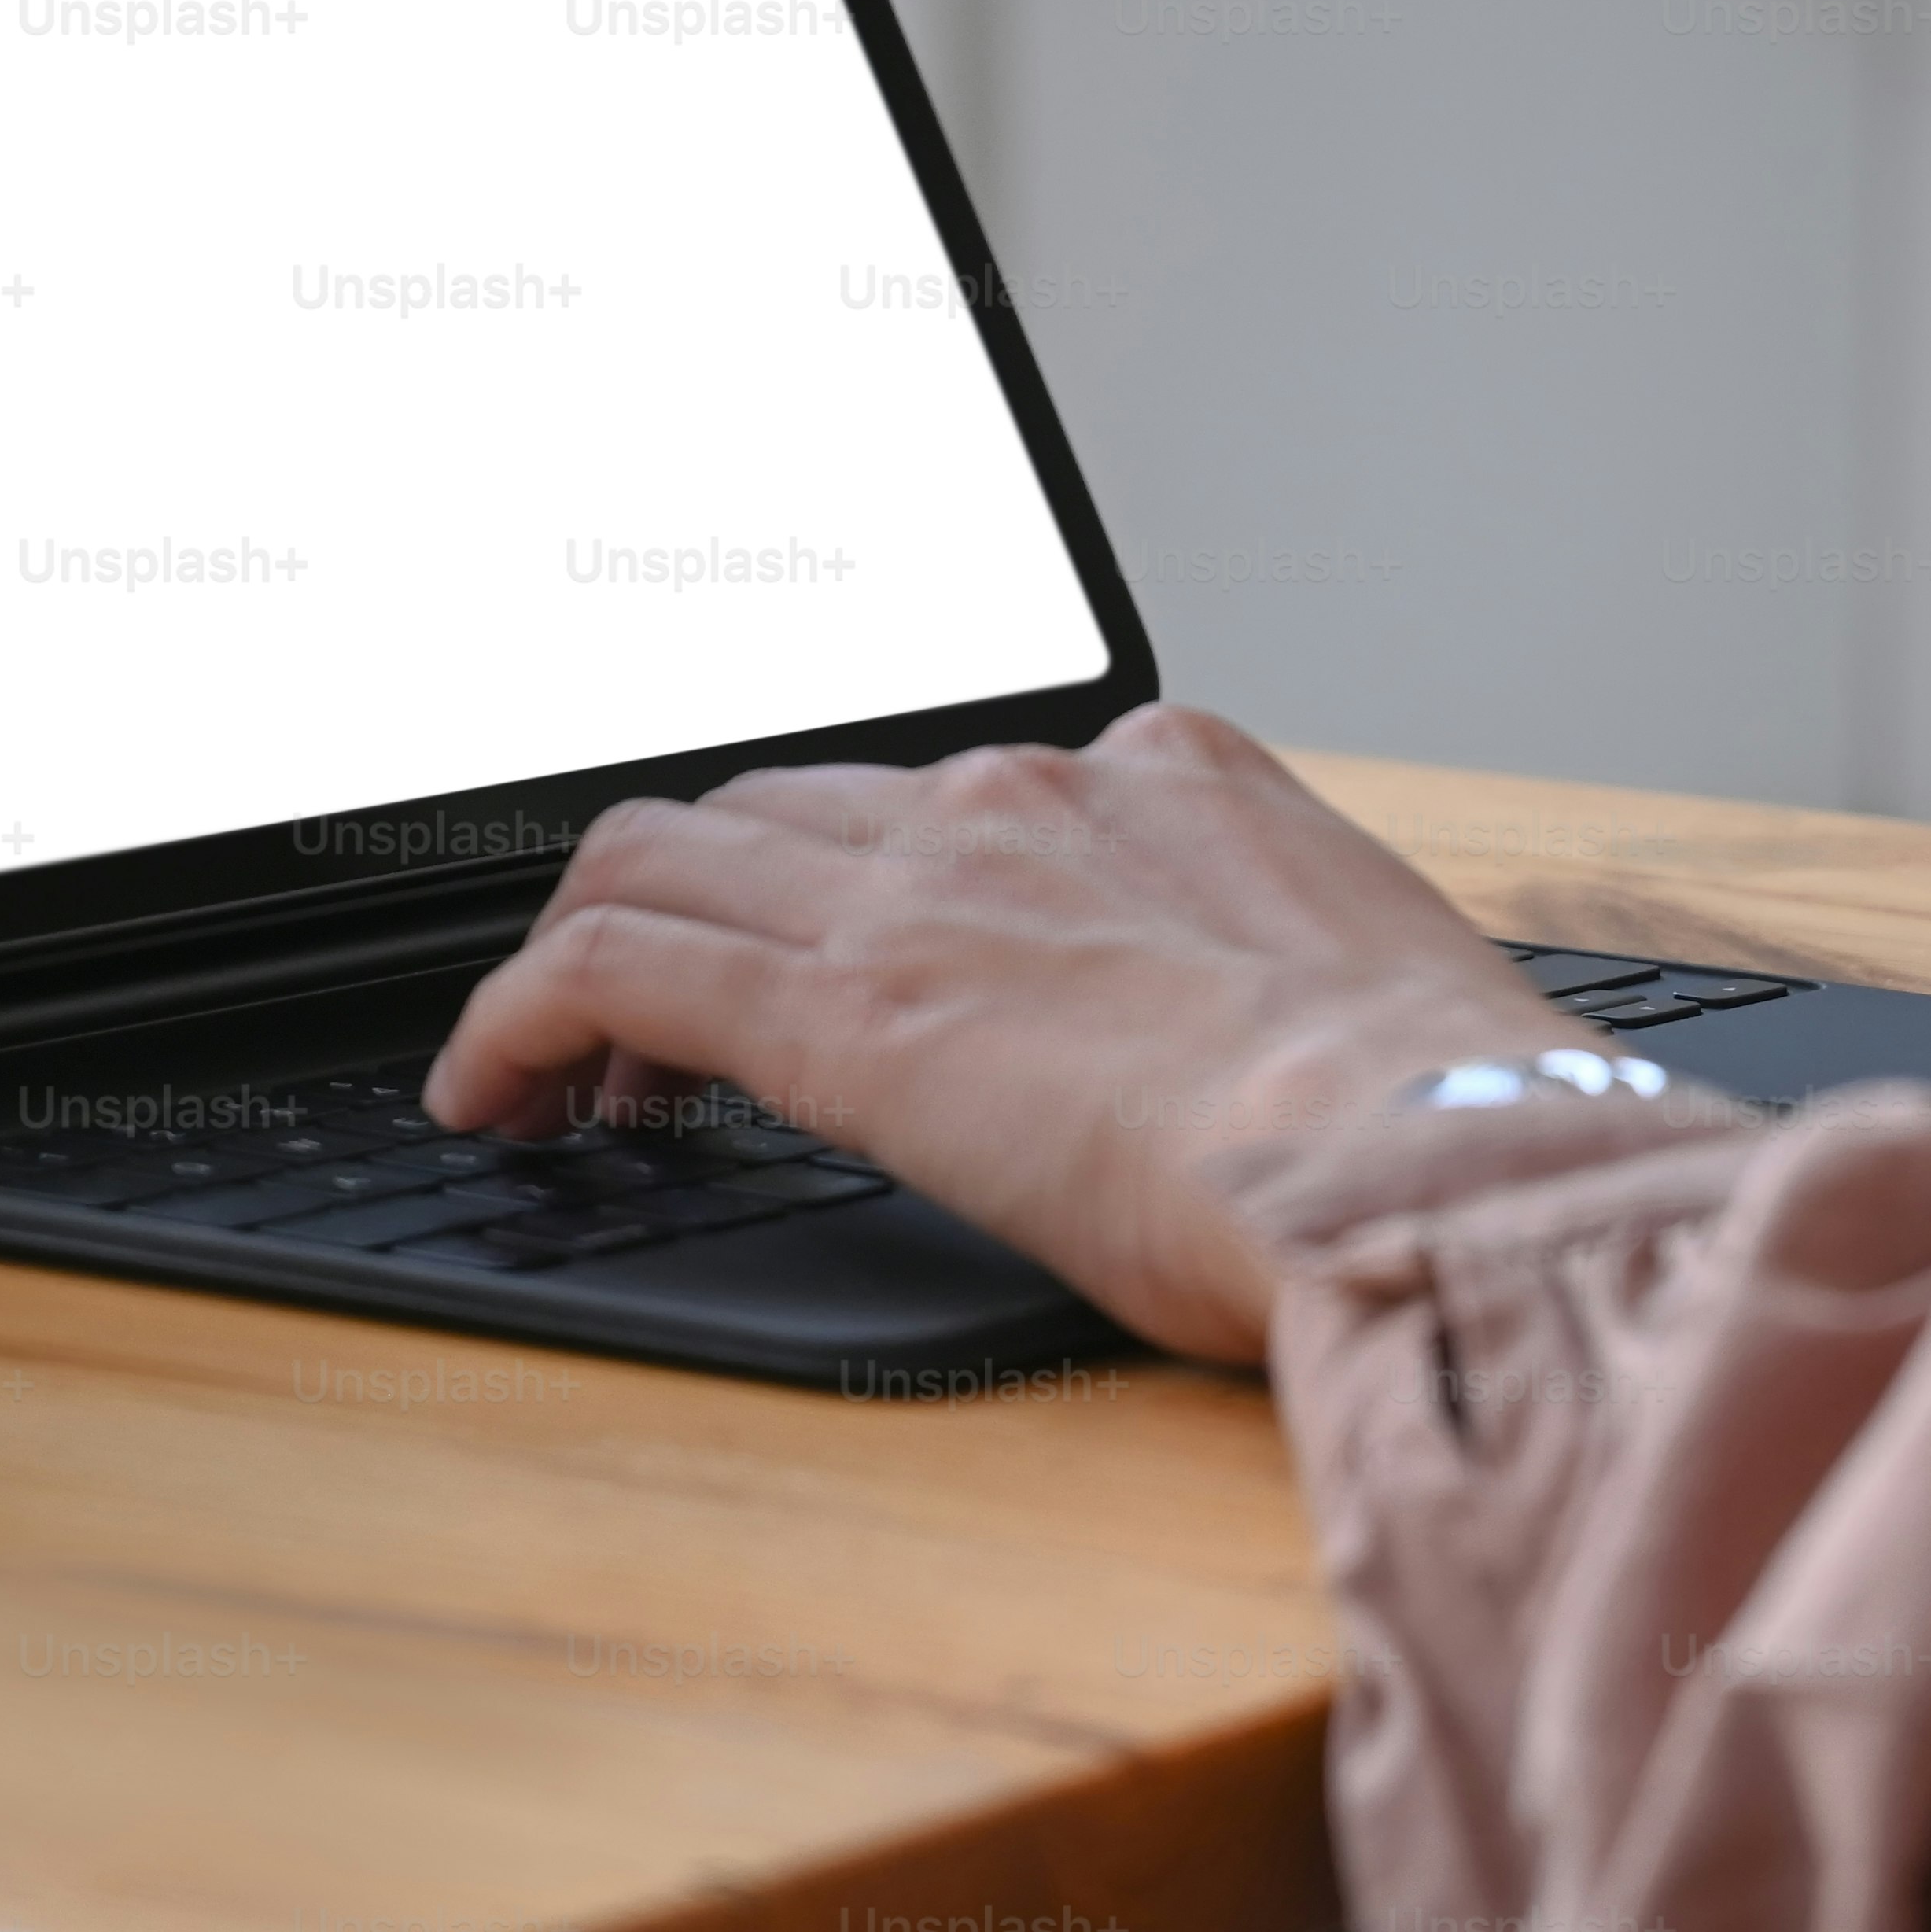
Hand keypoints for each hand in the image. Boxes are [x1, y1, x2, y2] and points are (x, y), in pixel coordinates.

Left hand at [418, 704, 1585, 1358]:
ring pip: (662, 856)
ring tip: (551, 1069)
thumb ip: (1275, 981)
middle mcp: (1027, 795)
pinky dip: (520, 1017)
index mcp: (1169, 775)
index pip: (946, 791)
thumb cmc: (1436, 1121)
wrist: (1426, 1156)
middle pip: (777, 803)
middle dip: (694, 899)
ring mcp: (924, 886)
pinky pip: (613, 966)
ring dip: (579, 954)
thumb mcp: (1364, 991)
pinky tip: (494, 1093)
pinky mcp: (837, 1008)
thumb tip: (1267, 1064)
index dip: (856, 876)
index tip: (839, 957)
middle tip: (651, 1031)